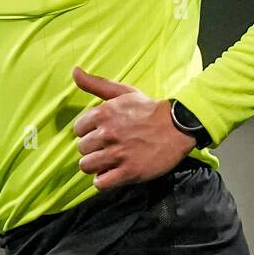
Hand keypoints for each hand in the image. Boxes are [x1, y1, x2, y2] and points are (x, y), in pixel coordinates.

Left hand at [71, 66, 195, 190]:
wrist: (178, 126)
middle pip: (82, 149)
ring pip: (87, 166)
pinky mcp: (129, 172)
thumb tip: (74, 71)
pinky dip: (104, 181)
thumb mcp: (123, 91)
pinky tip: (113, 173)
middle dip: (92, 149)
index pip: (78, 129)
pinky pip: (100, 183)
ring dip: (96, 165)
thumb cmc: (149, 109)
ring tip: (108, 161)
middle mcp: (108, 134)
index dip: (88, 132)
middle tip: (107, 147)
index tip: (100, 133)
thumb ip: (96, 83)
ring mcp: (118, 154)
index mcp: (104, 113)